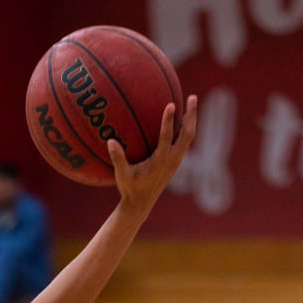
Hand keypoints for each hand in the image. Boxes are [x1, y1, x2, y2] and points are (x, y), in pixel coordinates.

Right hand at [110, 95, 197, 211]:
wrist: (142, 204)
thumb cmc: (130, 188)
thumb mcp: (121, 175)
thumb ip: (118, 158)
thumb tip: (110, 141)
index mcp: (160, 161)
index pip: (167, 138)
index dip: (169, 121)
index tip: (171, 104)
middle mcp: (172, 160)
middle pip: (188, 134)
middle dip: (191, 115)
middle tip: (192, 97)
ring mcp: (176, 161)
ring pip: (189, 137)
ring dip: (191, 120)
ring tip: (191, 103)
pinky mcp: (175, 162)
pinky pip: (184, 141)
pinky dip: (185, 128)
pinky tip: (182, 118)